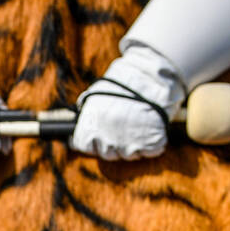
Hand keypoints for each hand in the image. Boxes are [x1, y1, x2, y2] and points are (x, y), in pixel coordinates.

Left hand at [71, 42, 183, 159]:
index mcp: (91, 125)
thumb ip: (88, 117)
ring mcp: (129, 143)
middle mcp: (107, 138)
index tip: (100, 136)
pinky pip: (151, 151)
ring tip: (139, 123)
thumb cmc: (121, 84)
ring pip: (129, 155)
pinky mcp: (151, 143)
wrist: (150, 75)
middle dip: (115, 144)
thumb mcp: (96, 97)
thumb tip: (76, 135)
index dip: (93, 142)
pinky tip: (151, 127)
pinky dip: (153, 143)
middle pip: (108, 153)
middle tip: (124, 127)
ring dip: (134, 144)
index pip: (85, 146)